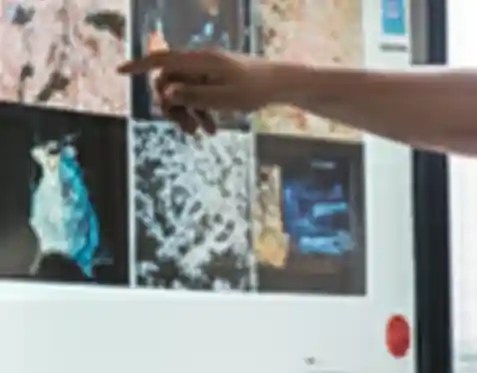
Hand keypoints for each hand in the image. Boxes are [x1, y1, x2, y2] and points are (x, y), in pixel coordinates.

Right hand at [118, 50, 284, 133]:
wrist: (281, 85)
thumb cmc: (256, 91)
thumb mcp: (225, 98)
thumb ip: (195, 96)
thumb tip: (166, 93)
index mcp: (201, 61)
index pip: (162, 59)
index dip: (139, 65)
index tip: (120, 72)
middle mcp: (200, 62)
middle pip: (169, 81)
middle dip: (173, 106)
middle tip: (188, 131)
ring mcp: (207, 70)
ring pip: (182, 90)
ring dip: (188, 112)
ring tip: (203, 133)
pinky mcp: (214, 79)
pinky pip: (196, 94)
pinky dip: (200, 111)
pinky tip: (211, 129)